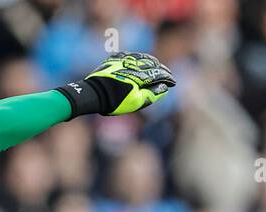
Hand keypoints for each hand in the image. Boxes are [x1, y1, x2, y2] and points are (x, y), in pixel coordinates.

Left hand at [57, 52, 175, 117]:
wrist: (93, 94)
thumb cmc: (114, 101)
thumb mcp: (136, 102)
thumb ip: (151, 94)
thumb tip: (164, 87)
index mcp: (140, 75)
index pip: (158, 74)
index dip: (167, 78)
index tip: (172, 82)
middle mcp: (133, 65)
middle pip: (151, 64)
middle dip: (161, 69)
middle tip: (167, 73)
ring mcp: (123, 60)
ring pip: (141, 57)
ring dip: (150, 61)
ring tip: (156, 65)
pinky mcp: (114, 60)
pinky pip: (129, 55)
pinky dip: (137, 58)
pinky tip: (139, 60)